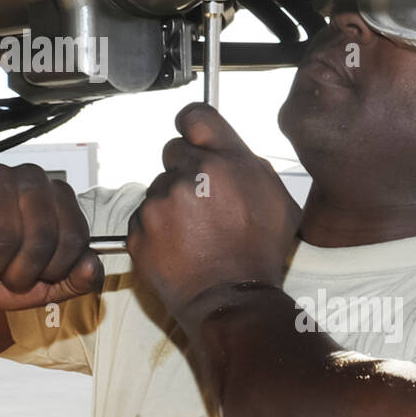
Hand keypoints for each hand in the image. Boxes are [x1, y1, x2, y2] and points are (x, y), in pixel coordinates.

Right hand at [0, 163, 103, 309]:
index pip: (74, 236)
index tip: (36, 275)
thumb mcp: (38, 284)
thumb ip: (73, 279)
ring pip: (4, 238)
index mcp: (54, 195)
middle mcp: (27, 178)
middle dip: (20, 273)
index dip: (55, 269)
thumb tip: (92, 267)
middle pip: (41, 238)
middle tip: (2, 274)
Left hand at [127, 103, 301, 323]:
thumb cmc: (259, 253)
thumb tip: (226, 151)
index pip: (195, 116)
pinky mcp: (138, 228)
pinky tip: (178, 246)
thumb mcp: (277, 199)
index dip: (192, 125)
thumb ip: (249, 165)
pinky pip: (142, 216)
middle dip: (185, 169)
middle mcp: (190, 174)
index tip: (191, 136)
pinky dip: (155, 228)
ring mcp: (160, 202)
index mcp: (227, 161)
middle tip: (201, 201)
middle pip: (173, 151)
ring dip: (171, 202)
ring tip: (193, 233)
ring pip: (158, 186)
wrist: (231, 299)